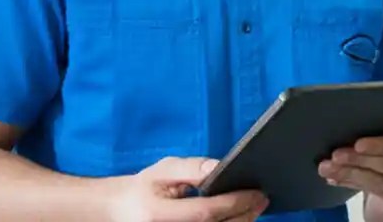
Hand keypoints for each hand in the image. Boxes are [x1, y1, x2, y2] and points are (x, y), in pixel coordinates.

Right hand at [104, 156, 268, 221]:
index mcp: (158, 214)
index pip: (205, 212)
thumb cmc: (143, 189)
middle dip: (244, 214)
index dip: (233, 203)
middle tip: (262, 198)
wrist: (120, 213)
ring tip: (254, 207)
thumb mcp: (162, 171)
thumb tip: (220, 166)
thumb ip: (191, 168)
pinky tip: (239, 218)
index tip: (255, 192)